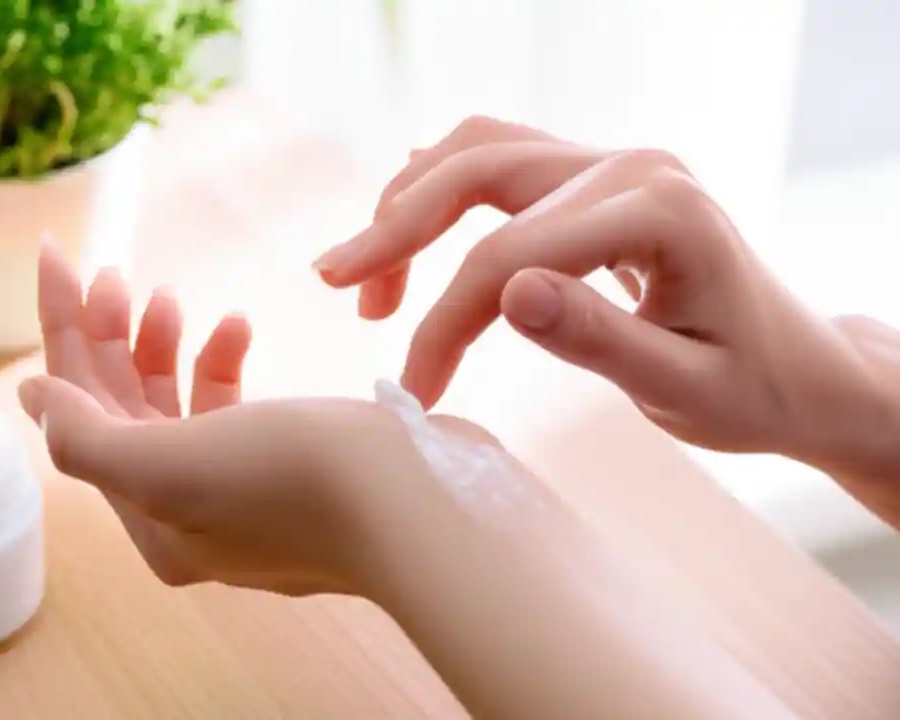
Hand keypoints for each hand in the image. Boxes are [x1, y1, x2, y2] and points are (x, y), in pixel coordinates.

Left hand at [17, 244, 494, 595]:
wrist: (426, 505)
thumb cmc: (297, 481)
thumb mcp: (169, 465)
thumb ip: (85, 436)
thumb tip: (30, 398)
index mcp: (152, 521)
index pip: (79, 413)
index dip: (61, 330)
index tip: (55, 254)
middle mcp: (190, 515)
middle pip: (123, 409)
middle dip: (111, 334)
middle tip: (114, 271)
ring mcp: (244, 492)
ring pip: (177, 405)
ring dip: (166, 345)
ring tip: (174, 295)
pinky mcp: (292, 467)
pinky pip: (232, 408)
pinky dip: (225, 363)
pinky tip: (239, 325)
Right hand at [314, 117, 899, 521]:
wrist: (801, 370)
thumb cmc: (751, 390)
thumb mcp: (685, 389)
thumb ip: (600, 339)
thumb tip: (507, 295)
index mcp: (659, 209)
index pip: (510, 255)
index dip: (443, 323)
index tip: (412, 392)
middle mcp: (631, 164)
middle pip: (478, 171)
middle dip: (395, 230)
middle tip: (332, 284)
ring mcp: (613, 161)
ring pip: (479, 151)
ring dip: (409, 204)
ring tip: (363, 278)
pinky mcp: (595, 177)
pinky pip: (500, 158)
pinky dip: (439, 187)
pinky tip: (403, 222)